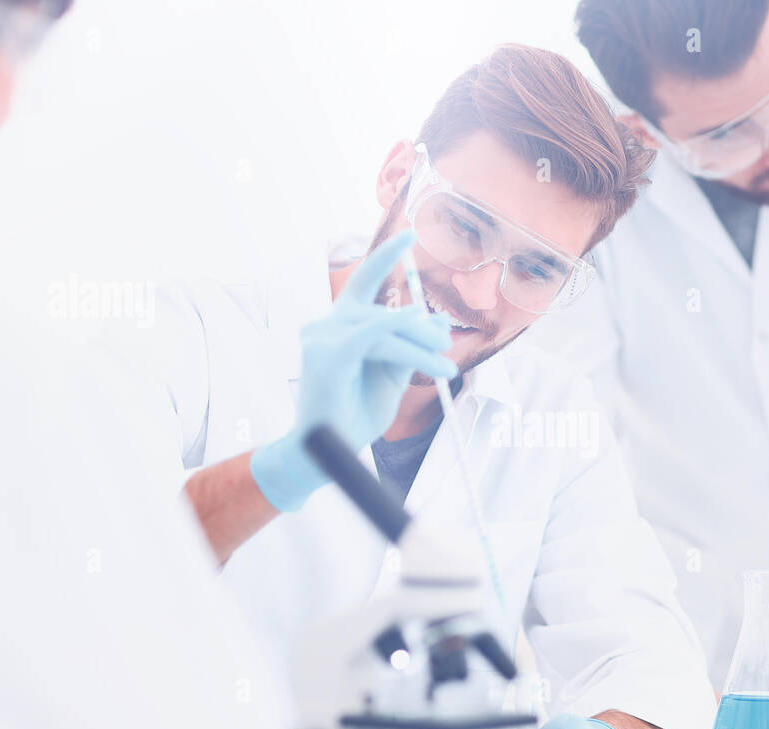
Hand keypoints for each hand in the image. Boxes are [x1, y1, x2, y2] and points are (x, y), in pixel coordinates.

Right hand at [250, 230, 456, 510]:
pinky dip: (394, 329)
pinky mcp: (327, 357)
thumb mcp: (390, 376)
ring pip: (385, 329)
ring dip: (420, 348)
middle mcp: (326, 325)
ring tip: (446, 370)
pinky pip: (369, 337)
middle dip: (421, 328)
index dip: (385, 255)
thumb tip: (433, 320)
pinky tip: (417, 321)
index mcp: (339, 325)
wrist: (329, 454)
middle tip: (447, 346)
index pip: (364, 281)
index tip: (410, 234)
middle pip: (385, 311)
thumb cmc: (355, 416)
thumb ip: (406, 346)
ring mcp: (321, 339)